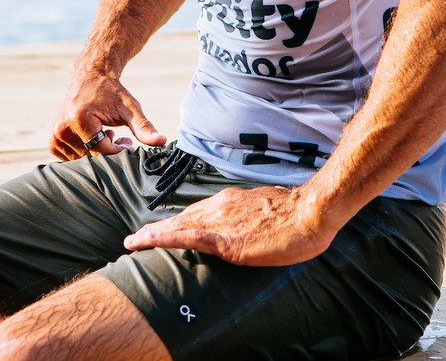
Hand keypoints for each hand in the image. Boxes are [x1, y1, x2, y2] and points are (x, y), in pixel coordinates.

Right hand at [49, 65, 166, 160]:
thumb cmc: (111, 92)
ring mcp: (56, 135)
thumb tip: (162, 141)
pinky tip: (93, 137)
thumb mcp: (130, 108)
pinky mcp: (53, 140)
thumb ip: (144, 127)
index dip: (119, 149)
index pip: (103, 150)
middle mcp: (63, 128)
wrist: (88, 76)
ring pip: (84, 159)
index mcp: (80, 119)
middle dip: (110, 151)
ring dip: (98, 152)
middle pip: (93, 156)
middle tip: (119, 137)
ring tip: (106, 134)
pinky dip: (86, 152)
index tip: (128, 141)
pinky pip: (73, 158)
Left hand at [123, 185, 335, 265]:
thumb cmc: (297, 215)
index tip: (160, 228)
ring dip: (154, 234)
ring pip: (178, 226)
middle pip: (182, 218)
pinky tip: (150, 241)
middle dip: (157, 229)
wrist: (310, 212)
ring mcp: (221, 222)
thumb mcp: (268, 213)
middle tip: (136, 238)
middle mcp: (221, 208)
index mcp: (231, 202)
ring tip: (134, 242)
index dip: (177, 221)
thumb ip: (251, 218)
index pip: (197, 213)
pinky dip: (165, 238)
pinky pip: (188, 238)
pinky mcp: (225, 240)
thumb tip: (248, 225)